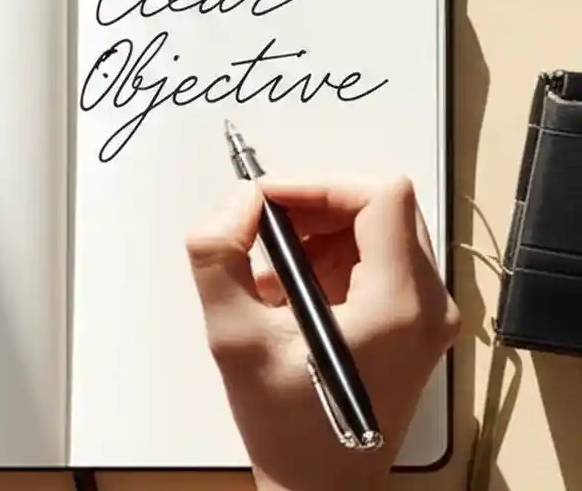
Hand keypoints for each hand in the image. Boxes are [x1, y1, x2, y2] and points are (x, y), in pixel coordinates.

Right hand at [185, 177, 459, 490]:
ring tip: (269, 271)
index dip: (317, 184)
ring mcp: (425, 315)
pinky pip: (374, 259)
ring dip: (317, 233)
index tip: (268, 200)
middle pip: (379, 208)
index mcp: (397, 306)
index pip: (378, 197)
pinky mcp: (412, 322)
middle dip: (313, 207)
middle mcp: (427, 305)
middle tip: (262, 229)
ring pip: (376, 229)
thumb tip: (236, 203)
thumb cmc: (287, 429)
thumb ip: (219, 257)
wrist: (319, 485)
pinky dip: (327, 258)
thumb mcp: (233, 339)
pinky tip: (288, 293)